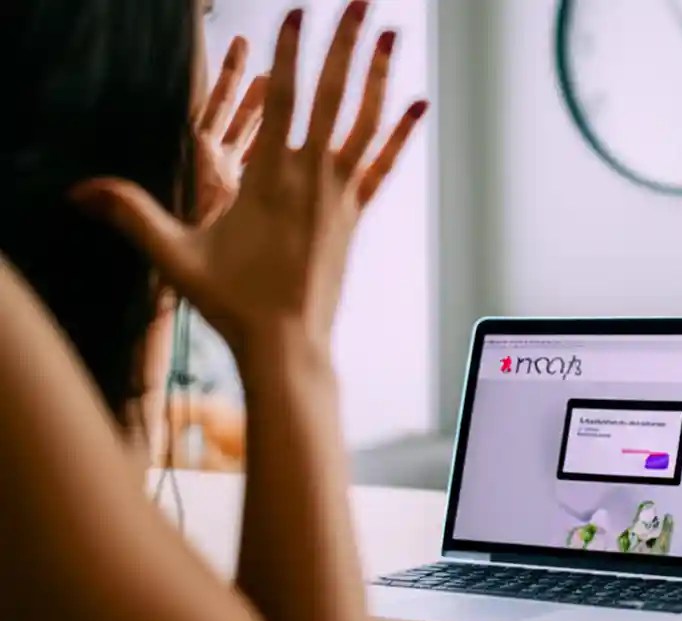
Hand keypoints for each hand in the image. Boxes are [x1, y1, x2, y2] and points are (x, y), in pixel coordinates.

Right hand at [72, 2, 428, 358]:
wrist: (288, 342)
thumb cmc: (233, 301)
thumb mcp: (175, 257)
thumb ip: (132, 215)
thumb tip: (79, 190)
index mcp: (270, 179)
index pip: (283, 100)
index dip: (290, 52)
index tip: (298, 12)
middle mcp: (312, 178)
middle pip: (332, 96)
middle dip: (344, 43)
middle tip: (358, 0)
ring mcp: (340, 195)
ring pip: (364, 123)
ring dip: (377, 75)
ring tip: (389, 34)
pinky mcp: (354, 214)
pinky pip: (381, 164)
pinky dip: (399, 133)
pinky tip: (419, 104)